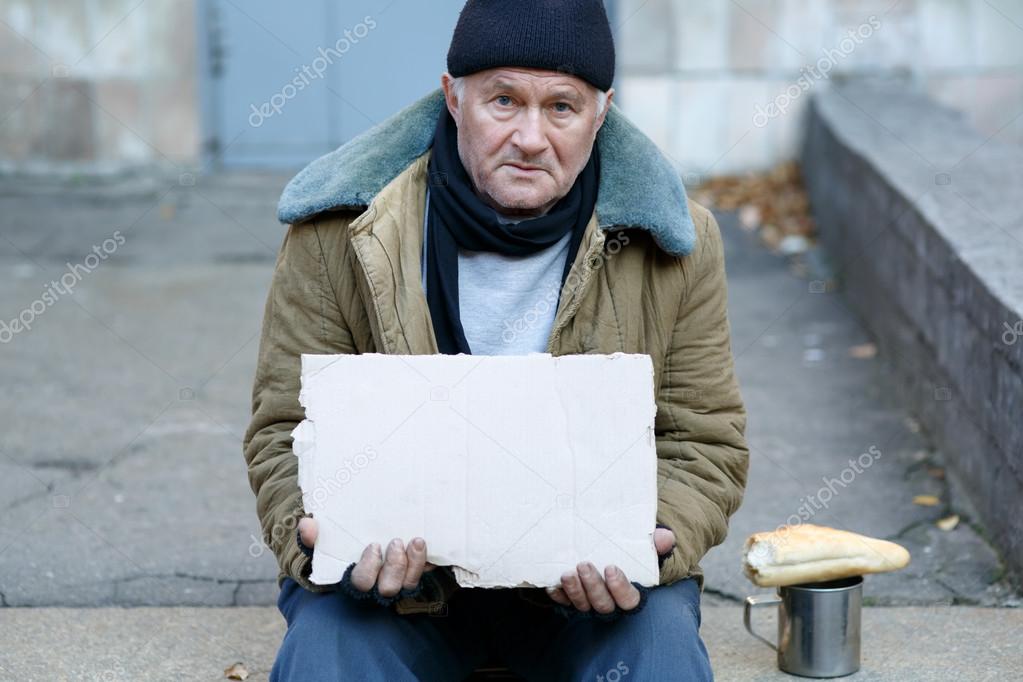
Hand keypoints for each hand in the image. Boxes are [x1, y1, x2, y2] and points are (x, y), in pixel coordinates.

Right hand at [299, 518, 434, 596]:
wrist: (363, 540)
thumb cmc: (340, 547)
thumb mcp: (325, 542)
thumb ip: (313, 536)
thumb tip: (306, 524)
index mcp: (354, 579)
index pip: (361, 583)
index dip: (369, 568)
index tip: (373, 545)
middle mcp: (377, 586)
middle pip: (389, 588)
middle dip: (395, 566)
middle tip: (396, 542)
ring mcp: (397, 581)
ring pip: (409, 583)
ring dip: (415, 563)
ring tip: (416, 541)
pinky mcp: (414, 572)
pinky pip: (426, 573)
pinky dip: (429, 560)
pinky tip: (426, 543)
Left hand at [547, 527, 675, 613]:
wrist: (612, 554)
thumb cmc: (631, 555)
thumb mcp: (645, 549)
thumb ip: (656, 544)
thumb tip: (666, 537)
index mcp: (630, 593)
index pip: (628, 599)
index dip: (620, 587)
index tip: (611, 568)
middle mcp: (610, 603)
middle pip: (602, 604)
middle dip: (592, 586)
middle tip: (584, 565)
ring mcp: (590, 603)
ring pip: (582, 605)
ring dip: (574, 591)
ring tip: (567, 573)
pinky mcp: (572, 599)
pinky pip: (564, 602)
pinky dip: (559, 595)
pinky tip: (553, 585)